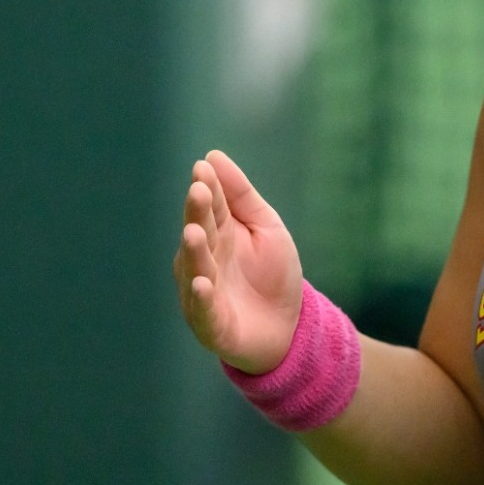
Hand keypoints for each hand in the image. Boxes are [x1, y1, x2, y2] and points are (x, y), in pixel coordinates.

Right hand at [173, 149, 304, 373]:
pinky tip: (202, 283)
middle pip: (199, 232)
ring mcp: (204, 291)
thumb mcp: (266, 227)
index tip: (202, 169)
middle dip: (197, 214)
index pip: (209, 206)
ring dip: (194, 252)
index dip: (206, 189)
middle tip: (198, 192)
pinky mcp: (212, 324)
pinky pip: (204, 309)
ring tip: (194, 233)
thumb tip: (212, 156)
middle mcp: (204, 259)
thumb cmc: (273, 274)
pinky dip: (201, 298)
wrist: (290, 329)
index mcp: (217, 233)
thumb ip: (241, 195)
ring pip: (195, 269)